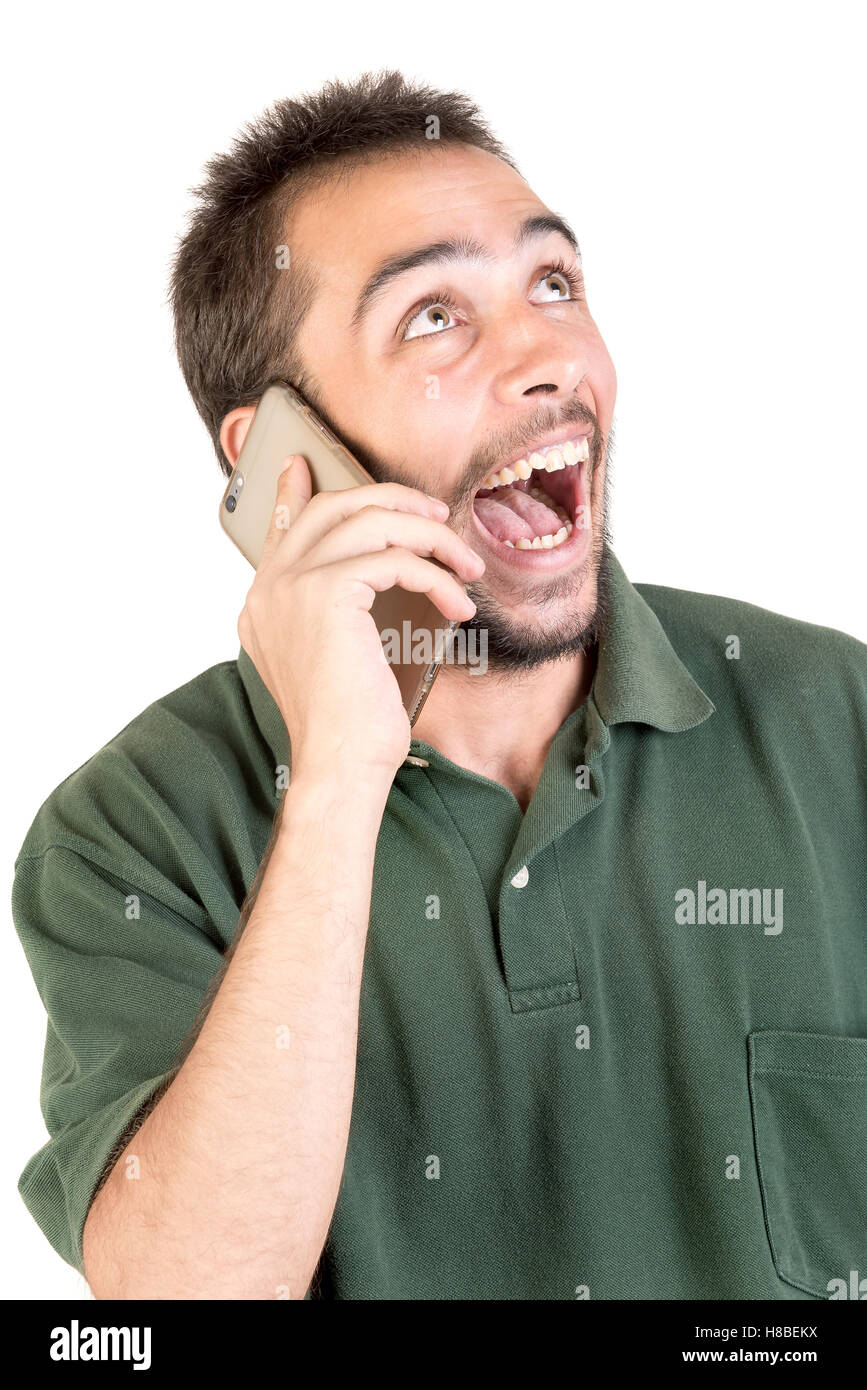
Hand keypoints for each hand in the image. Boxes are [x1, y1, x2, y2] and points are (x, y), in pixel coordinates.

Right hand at [237, 454, 484, 780]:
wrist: (340, 763)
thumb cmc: (350, 725)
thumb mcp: (340, 657)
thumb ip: (338, 611)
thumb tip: (378, 572)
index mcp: (264, 603)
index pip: (284, 528)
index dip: (296, 491)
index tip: (306, 464)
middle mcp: (268, 588)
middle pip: (332, 508)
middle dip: (392, 499)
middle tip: (436, 515)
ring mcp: (291, 586)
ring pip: (371, 523)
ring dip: (431, 538)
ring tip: (466, 566)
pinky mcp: (325, 594)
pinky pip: (394, 560)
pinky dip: (437, 577)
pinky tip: (459, 605)